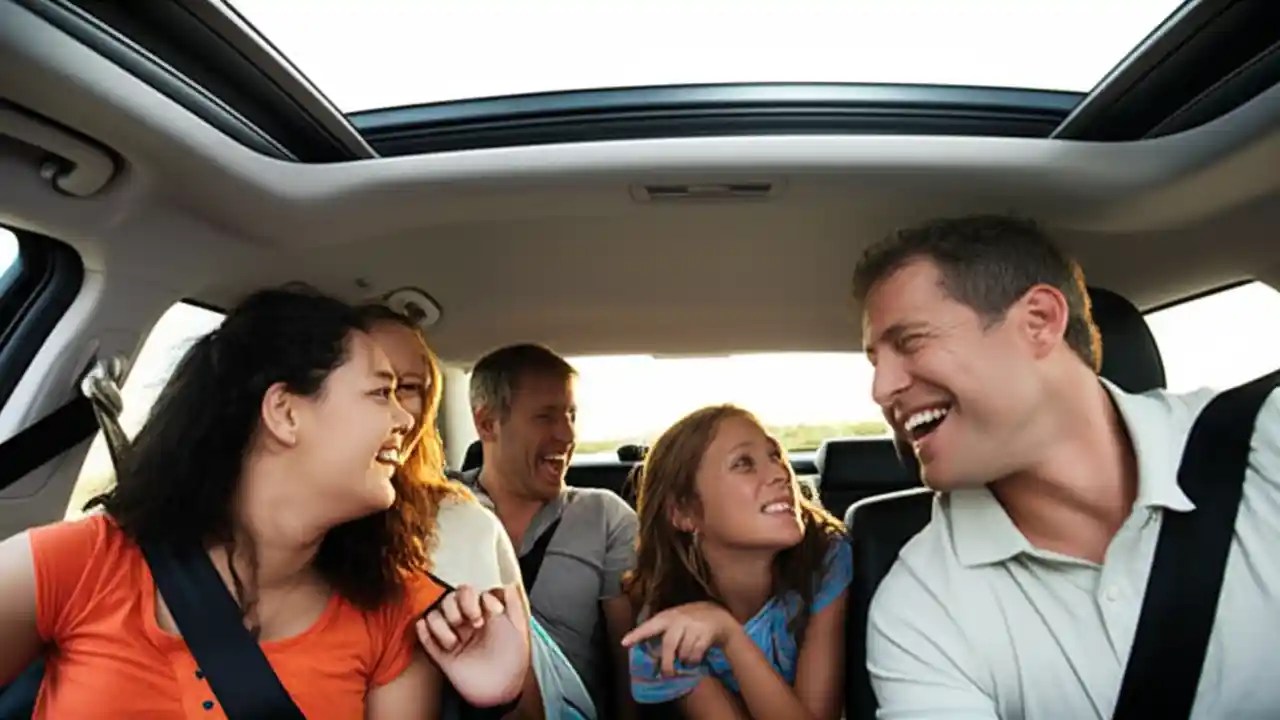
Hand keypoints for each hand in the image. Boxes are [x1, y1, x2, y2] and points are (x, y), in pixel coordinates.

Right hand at [418, 583, 529, 707]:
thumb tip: (499, 585)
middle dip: (455, 609)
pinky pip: (423, 635)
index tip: (481, 614)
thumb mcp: (518, 627)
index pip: (466, 592)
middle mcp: (465, 622)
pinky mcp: (440, 654)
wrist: (502, 689)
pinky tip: (440, 642)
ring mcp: (452, 636)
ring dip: (440, 626)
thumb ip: (510, 603)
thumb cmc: (513, 658)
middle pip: (447, 600)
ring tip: (454, 642)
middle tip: (471, 624)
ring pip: (433, 616)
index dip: (470, 599)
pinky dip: (425, 633)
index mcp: (482, 612)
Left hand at [620, 601, 738, 676]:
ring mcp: (692, 626)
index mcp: (667, 617)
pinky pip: (695, 654)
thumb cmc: (690, 620)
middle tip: (666, 674)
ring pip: (683, 652)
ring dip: (683, 660)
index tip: (624, 643)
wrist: (717, 616)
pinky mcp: (705, 634)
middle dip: (667, 663)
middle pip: (669, 645)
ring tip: (685, 659)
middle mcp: (678, 620)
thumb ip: (661, 632)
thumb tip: (644, 651)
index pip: (649, 626)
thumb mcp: (674, 620)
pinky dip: (693, 660)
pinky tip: (695, 658)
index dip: (637, 634)